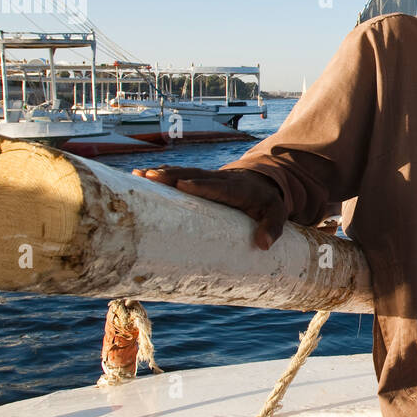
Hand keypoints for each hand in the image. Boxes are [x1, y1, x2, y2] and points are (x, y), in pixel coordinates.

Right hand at [133, 166, 287, 249]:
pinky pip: (179, 175)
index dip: (201, 185)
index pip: (218, 186)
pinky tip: (141, 176)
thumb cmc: (267, 202)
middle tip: (150, 176)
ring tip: (139, 174)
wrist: (264, 182)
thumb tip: (263, 245)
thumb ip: (273, 228)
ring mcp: (208, 178)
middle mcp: (220, 179)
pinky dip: (162, 175)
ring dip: (162, 173)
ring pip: (183, 172)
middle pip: (194, 175)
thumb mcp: (277, 214)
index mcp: (237, 188)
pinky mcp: (199, 179)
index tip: (183, 185)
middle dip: (173, 175)